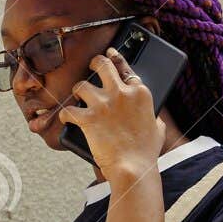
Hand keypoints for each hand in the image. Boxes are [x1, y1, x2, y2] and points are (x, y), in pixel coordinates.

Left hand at [57, 46, 165, 181]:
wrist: (133, 168)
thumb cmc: (146, 152)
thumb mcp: (158, 129)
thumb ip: (154, 117)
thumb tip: (153, 117)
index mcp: (140, 93)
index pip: (126, 68)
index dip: (117, 58)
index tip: (110, 53)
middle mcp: (121, 93)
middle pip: (103, 65)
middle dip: (94, 63)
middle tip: (90, 67)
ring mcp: (103, 104)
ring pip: (81, 85)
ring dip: (77, 91)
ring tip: (78, 98)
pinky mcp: (88, 118)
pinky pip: (68, 110)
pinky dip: (65, 115)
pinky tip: (66, 118)